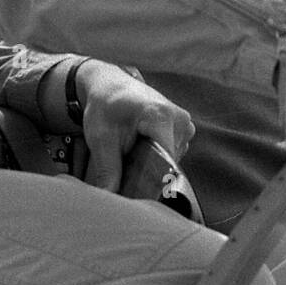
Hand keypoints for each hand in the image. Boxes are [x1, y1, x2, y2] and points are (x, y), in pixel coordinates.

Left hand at [73, 61, 194, 191]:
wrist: (110, 86)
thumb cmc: (105, 107)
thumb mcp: (101, 138)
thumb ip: (107, 169)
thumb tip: (108, 198)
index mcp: (160, 116)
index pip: (165, 162)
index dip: (150, 181)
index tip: (135, 191)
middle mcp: (179, 119)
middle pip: (169, 163)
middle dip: (148, 173)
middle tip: (126, 170)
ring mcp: (185, 122)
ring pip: (172, 160)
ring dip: (153, 164)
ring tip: (132, 155)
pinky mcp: (184, 126)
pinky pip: (174, 152)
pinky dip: (158, 156)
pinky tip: (142, 149)